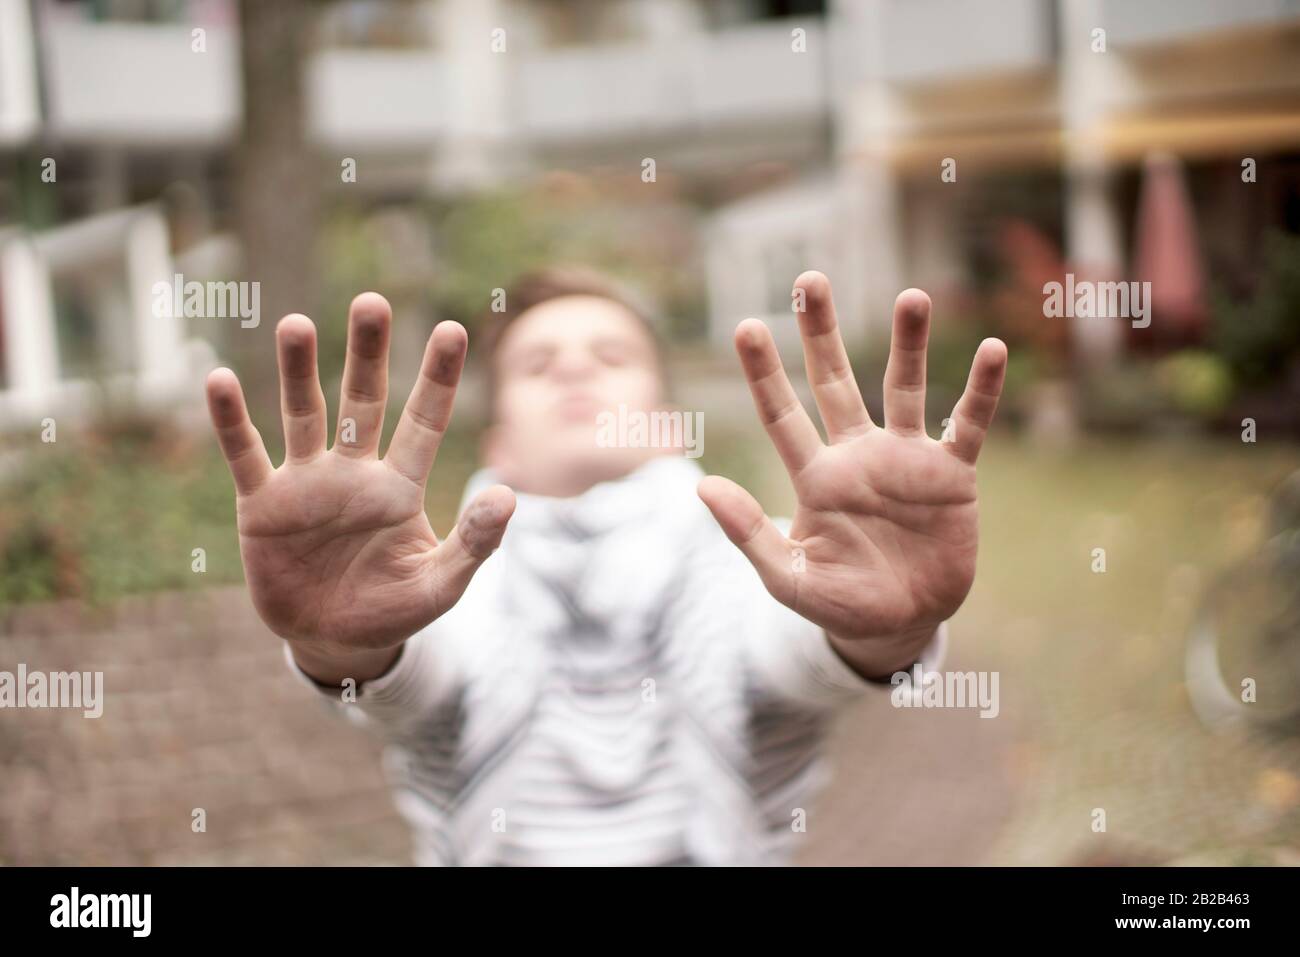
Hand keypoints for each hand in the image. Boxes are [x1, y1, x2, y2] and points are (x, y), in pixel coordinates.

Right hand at [205, 293, 514, 683]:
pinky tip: (220, 380)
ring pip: (304, 416)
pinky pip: (246, 455)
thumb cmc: (392, 610)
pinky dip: (232, 421)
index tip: (453, 328)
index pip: (425, 420)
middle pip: (363, 401)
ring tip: (296, 323)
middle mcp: (354, 472)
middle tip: (371, 301)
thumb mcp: (439, 585)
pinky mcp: (262, 506)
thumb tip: (508, 495)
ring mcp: (306, 484)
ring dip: (298, 372)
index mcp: (401, 486)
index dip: (438, 377)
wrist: (334, 642)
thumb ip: (473, 542)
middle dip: (367, 354)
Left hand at [698, 272, 1006, 678]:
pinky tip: (991, 349)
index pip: (781, 415)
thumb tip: (701, 486)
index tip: (746, 327)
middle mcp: (857, 455)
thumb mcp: (790, 577)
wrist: (902, 625)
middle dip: (823, 333)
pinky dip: (980, 391)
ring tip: (912, 296)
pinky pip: (968, 424)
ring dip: (908, 345)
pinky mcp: (952, 475)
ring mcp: (906, 460)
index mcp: (815, 477)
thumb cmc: (840, 603)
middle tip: (811, 279)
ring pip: (904, 389)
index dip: (764, 373)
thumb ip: (749, 533)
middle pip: (835, 382)